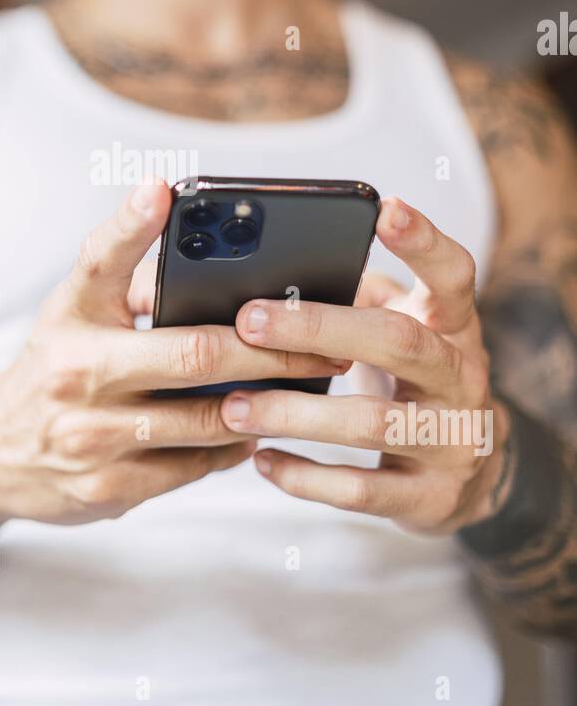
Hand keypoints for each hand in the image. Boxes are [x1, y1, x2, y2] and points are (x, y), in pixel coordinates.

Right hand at [0, 179, 343, 525]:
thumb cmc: (55, 366)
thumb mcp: (76, 312)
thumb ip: (134, 282)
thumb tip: (222, 261)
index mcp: (68, 314)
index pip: (99, 260)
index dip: (131, 221)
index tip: (164, 188)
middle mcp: (75, 372)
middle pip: (194, 352)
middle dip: (272, 348)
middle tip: (326, 342)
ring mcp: (92, 436)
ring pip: (209, 417)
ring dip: (269, 401)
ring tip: (314, 384)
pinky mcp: (110, 489)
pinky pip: (197, 466)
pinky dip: (236, 444)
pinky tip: (260, 428)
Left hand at [218, 196, 511, 535]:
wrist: (470, 474)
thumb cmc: (411, 381)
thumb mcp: (400, 331)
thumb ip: (354, 300)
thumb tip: (263, 277)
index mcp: (453, 326)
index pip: (453, 274)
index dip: (424, 241)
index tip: (383, 208)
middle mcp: (461, 377)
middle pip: (398, 342)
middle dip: (319, 329)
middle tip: (250, 320)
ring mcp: (452, 441)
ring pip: (372, 423)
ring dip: (296, 414)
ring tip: (236, 405)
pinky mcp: (431, 496)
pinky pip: (361, 490)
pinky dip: (306, 477)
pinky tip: (261, 460)